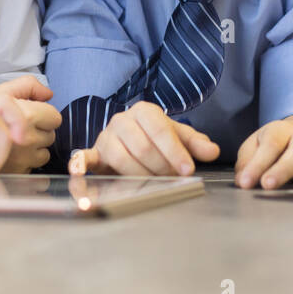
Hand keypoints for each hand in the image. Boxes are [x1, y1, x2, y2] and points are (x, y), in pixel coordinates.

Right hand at [0, 91, 62, 172]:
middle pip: (50, 136)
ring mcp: (22, 159)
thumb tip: (49, 94)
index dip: (46, 116)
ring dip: (32, 151)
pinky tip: (8, 158)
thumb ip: (26, 86)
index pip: (54, 117)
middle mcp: (27, 139)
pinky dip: (22, 166)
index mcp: (25, 115)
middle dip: (38, 133)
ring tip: (14, 145)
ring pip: (42, 156)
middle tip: (20, 130)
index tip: (36, 117)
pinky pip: (30, 170)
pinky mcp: (15, 175)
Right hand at [68, 101, 219, 175]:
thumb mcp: (178, 136)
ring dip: (139, 174)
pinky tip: (79, 173)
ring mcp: (106, 136)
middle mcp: (122, 120)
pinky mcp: (94, 152)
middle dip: (161, 167)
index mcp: (144, 111)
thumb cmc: (156, 137)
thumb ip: (195, 143)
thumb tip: (212, 151)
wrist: (131, 138)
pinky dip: (80, 164)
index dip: (175, 152)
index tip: (188, 170)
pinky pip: (85, 157)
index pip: (160, 130)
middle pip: (142, 147)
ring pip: (120, 157)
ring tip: (153, 182)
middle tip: (173, 179)